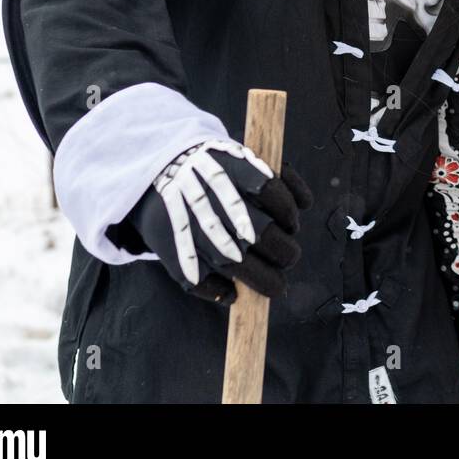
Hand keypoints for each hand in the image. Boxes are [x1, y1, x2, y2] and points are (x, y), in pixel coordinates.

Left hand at [113, 139, 312, 304]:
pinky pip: (281, 178)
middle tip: (287, 258)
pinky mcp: (245, 161)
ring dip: (291, 224)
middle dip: (286, 255)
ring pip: (281, 210)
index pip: (246, 268)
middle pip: (270, 240)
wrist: (157, 167)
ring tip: (290, 229)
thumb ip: (199, 281)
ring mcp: (235, 185)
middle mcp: (222, 214)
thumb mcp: (173, 254)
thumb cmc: (170, 216)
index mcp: (204, 241)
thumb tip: (233, 297)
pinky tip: (301, 204)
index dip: (269, 282)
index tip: (278, 288)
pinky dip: (297, 192)